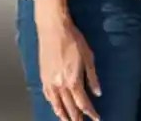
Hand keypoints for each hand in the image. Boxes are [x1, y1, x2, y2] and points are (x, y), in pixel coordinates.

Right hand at [35, 0, 100, 120]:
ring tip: (68, 120)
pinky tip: (55, 106)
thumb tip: (98, 92)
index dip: (90, 113)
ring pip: (56, 104)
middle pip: (69, 107)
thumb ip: (92, 77)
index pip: (83, 103)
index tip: (96, 118)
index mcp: (72, 80)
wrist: (53, 29)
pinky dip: (52, 104)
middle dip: (76, 117)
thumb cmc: (73, 40)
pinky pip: (48, 96)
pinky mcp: (43, 76)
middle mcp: (60, 84)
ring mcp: (49, 81)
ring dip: (63, 114)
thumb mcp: (88, 58)